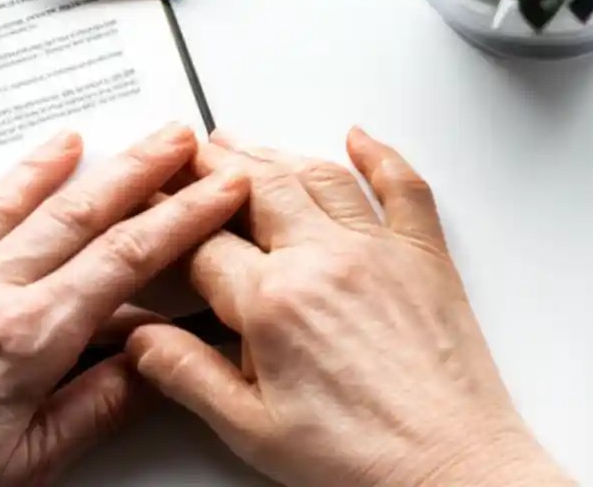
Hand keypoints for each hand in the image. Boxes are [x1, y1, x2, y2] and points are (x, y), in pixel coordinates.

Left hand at [0, 124, 246, 486]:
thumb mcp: (31, 461)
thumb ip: (100, 401)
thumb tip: (154, 362)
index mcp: (26, 342)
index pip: (125, 259)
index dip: (182, 218)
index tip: (216, 191)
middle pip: (85, 213)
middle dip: (144, 170)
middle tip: (183, 140)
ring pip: (29, 201)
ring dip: (88, 164)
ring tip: (127, 137)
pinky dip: (16, 179)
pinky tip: (42, 160)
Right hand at [128, 129, 574, 486]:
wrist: (451, 469)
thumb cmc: (364, 459)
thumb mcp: (252, 430)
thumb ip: (188, 375)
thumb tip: (141, 338)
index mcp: (273, 303)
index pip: (202, 240)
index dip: (168, 214)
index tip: (150, 202)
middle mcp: (324, 260)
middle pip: (255, 187)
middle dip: (213, 164)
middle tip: (188, 151)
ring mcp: (378, 250)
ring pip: (316, 176)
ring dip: (274, 153)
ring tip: (244, 145)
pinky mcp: (424, 256)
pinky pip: (403, 187)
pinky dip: (380, 155)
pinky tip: (359, 139)